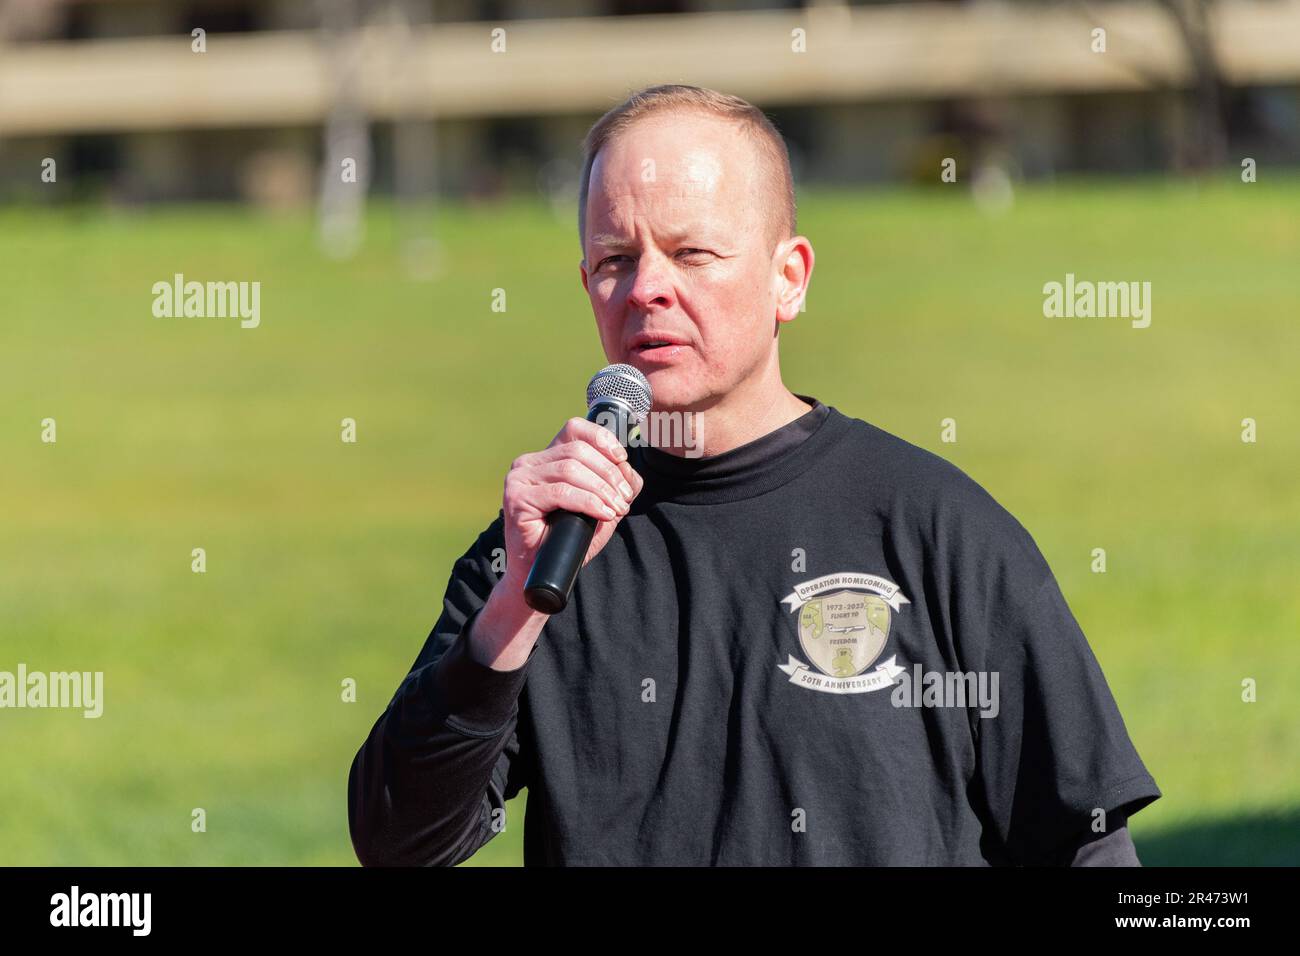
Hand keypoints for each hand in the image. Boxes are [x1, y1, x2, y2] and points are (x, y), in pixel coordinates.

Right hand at [500, 416, 643, 585]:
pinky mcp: (517, 498)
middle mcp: (528, 463)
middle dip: (609, 473)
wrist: (540, 573)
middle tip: (624, 498)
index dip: (602, 438)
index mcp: (545, 458)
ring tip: (617, 508)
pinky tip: (603, 514)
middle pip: (577, 451)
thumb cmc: (568, 539)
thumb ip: (614, 487)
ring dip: (602, 490)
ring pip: (570, 470)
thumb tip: (630, 472)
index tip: (622, 459)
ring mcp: (519, 479)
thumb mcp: (599, 508)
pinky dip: (589, 502)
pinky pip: (561, 492)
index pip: (574, 429)